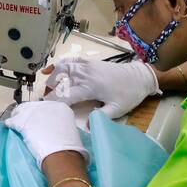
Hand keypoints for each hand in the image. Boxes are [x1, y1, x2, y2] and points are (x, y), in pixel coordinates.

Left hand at [5, 100, 87, 165]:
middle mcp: (47, 106)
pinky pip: (13, 120)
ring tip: (14, 122)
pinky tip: (9, 125)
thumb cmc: (68, 147)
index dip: (39, 113)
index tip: (36, 117)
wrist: (61, 154)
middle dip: (27, 113)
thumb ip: (59, 125)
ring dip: (17, 116)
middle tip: (24, 119)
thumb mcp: (68, 130)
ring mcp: (34, 112)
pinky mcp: (23, 121)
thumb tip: (54, 127)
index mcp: (60, 108)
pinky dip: (10, 123)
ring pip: (21, 111)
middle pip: (32, 106)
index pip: (45, 107)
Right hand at [43, 57, 160, 119]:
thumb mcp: (117, 109)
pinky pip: (70, 60)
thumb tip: (86, 126)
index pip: (66, 94)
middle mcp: (86, 74)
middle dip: (51, 89)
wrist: (139, 77)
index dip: (54, 101)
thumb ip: (101, 117)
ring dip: (53, 77)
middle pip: (61, 79)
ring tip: (49, 88)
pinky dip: (58, 63)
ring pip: (63, 67)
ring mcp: (87, 65)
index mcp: (91, 87)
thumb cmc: (129, 94)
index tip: (46, 107)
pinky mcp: (89, 62)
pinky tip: (50, 69)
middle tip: (47, 100)